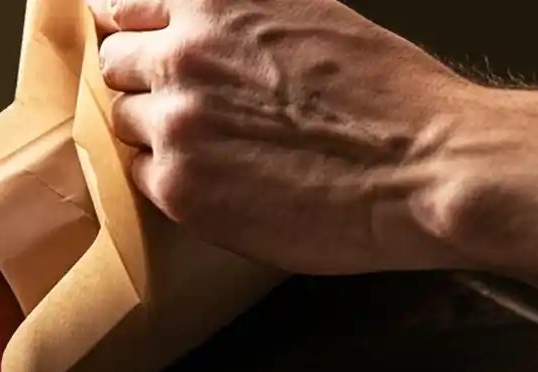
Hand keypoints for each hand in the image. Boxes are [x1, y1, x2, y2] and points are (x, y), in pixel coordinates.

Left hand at [93, 0, 497, 275]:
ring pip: (124, 123)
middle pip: (113, 66)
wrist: (424, 166)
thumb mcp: (306, 12)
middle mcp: (181, 57)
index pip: (122, 7)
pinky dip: (168, 177)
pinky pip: (141, 176)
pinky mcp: (177, 187)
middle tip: (182, 104)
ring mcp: (173, 125)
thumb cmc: (385, 96)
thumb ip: (236, 17)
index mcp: (214, 4)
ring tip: (213, 147)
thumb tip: (196, 21)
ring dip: (155, 131)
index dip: (129, 30)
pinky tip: (216, 179)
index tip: (133, 44)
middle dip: (141, 81)